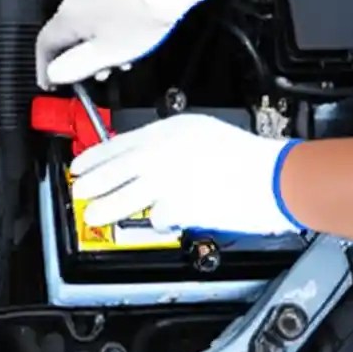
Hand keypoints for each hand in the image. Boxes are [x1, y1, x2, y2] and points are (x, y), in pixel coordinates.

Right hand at [36, 0, 208, 88]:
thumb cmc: (142, 18)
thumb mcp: (105, 55)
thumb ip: (75, 67)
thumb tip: (54, 74)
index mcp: (68, 16)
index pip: (43, 45)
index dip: (45, 68)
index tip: (51, 83)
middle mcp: (73, 1)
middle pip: (62, 38)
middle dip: (75, 62)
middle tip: (87, 77)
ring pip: (79, 29)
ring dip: (91, 51)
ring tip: (112, 63)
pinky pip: (92, 18)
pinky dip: (100, 36)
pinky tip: (119, 45)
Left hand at [70, 114, 305, 235]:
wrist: (273, 178)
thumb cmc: (245, 154)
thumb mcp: (198, 131)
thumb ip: (166, 140)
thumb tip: (142, 152)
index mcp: (164, 132)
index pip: (114, 144)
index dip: (92, 158)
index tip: (79, 166)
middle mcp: (159, 155)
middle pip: (110, 172)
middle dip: (90, 184)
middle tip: (80, 191)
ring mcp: (165, 183)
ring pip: (121, 198)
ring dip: (106, 208)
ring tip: (95, 213)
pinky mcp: (177, 208)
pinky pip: (158, 217)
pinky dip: (160, 220)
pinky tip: (165, 217)